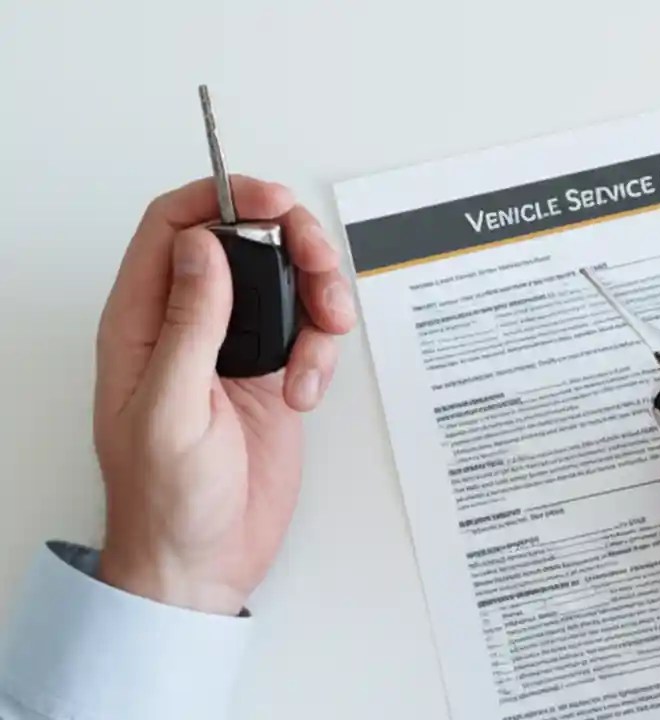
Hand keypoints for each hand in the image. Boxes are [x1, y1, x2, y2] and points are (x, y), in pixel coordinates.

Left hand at [93, 176, 355, 614]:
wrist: (202, 562)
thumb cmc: (165, 501)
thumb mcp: (170, 410)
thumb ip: (188, 324)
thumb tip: (201, 245)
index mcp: (144, 322)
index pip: (176, 225)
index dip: (224, 197)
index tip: (274, 202)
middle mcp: (191, 325)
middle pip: (247, 241)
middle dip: (293, 244)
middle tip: (319, 268)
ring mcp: (236, 349)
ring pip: (289, 283)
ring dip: (320, 298)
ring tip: (328, 333)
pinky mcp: (274, 375)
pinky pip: (312, 334)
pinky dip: (325, 353)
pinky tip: (308, 390)